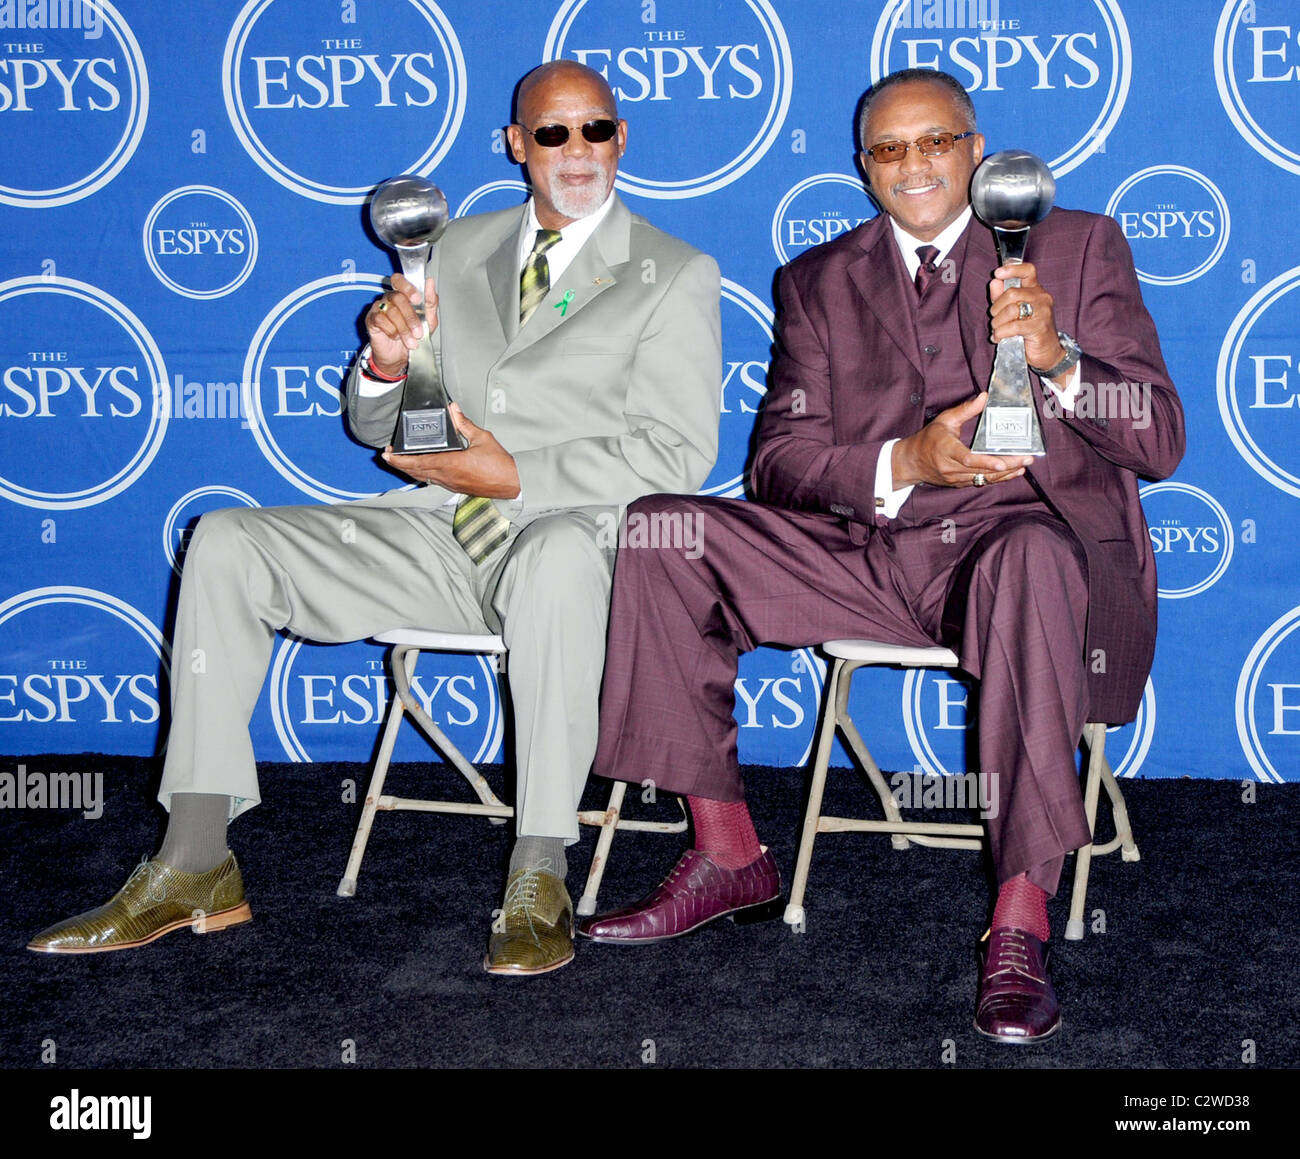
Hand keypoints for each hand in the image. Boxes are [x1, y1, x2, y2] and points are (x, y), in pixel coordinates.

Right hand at [365, 273, 437, 377]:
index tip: (417, 299)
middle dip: (411, 317)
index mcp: (403, 295)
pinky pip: (380, 320)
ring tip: (410, 341)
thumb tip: (430, 282)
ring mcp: (378, 308)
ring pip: (391, 311)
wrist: (401, 357)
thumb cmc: (413, 336)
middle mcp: (389, 299)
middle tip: (418, 332)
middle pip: (397, 297)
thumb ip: (430, 302)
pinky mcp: (371, 320)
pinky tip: (396, 337)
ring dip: (404, 329)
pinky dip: (392, 331)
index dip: (407, 287)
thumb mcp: (429, 321)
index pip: (399, 280)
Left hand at [382, 404, 520, 497]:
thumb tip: (453, 408)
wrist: (511, 483)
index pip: (418, 462)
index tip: (388, 454)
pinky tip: (420, 469)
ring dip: (409, 470)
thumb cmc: (499, 464)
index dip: (400, 459)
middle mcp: (446, 476)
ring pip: (423, 478)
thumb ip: (464, 423)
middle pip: (415, 472)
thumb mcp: (482, 438)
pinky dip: (422, 475)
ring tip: (399, 462)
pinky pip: (433, 481)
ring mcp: (450, 484)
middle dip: (399, 464)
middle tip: (387, 456)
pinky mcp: (455, 487)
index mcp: (450, 464)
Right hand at [891, 393, 1032, 487]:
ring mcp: (955, 478)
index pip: (967, 458)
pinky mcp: (959, 483)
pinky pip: (981, 482)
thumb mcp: (944, 420)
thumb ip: (965, 409)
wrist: (912, 462)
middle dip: (1007, 466)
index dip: (985, 462)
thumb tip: (984, 397)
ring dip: (1006, 474)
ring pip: (984, 479)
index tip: (1002, 463)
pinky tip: (1013, 472)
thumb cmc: (929, 439)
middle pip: (981, 470)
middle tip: (1026, 459)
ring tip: (1024, 466)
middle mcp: (951, 467)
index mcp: (946, 450)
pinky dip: (998, 478)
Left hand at [989, 260, 1064, 373]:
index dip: (1012, 269)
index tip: (998, 273)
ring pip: (1011, 309)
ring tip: (997, 330)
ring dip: (997, 322)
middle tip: (995, 319)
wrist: (1046, 353)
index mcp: (1036, 290)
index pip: (1028, 271)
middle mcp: (1042, 297)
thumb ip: (1002, 296)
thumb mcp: (1012, 311)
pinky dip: (1001, 333)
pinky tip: (999, 338)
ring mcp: (1043, 312)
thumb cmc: (1028, 331)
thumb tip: (994, 281)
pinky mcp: (1039, 327)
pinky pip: (1014, 326)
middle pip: (1012, 293)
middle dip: (996, 307)